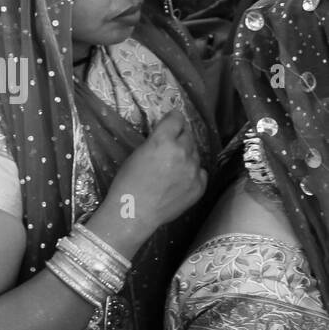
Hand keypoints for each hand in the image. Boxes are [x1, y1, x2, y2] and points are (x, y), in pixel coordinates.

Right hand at [102, 110, 205, 242]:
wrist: (135, 211)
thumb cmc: (128, 181)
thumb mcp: (138, 152)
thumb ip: (156, 141)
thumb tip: (166, 135)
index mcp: (163, 141)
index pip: (176, 118)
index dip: (172, 119)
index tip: (170, 122)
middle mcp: (183, 152)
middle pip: (188, 134)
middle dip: (179, 136)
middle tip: (170, 143)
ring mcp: (194, 170)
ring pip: (195, 152)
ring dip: (186, 153)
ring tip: (174, 163)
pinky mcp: (200, 186)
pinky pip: (200, 171)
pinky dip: (193, 171)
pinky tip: (181, 177)